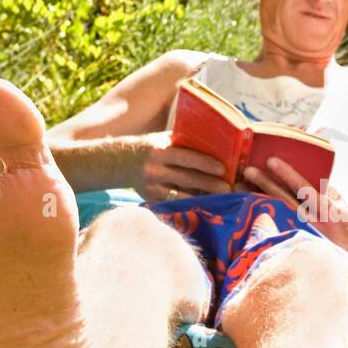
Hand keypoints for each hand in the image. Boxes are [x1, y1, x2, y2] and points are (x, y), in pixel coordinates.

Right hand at [136, 132, 251, 200]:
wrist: (118, 162)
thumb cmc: (151, 148)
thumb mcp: (163, 139)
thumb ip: (184, 141)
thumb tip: (215, 140)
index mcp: (160, 151)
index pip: (186, 157)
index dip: (205, 163)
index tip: (223, 168)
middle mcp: (155, 170)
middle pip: (187, 179)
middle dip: (210, 184)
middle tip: (229, 188)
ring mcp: (152, 187)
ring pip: (182, 196)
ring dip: (203, 199)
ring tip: (222, 200)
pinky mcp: (151, 200)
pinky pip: (174, 205)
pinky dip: (190, 206)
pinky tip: (204, 207)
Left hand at [243, 155, 347, 262]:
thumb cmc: (345, 223)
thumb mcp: (341, 203)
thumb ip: (325, 189)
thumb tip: (310, 171)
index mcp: (329, 209)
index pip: (305, 189)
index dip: (288, 174)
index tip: (271, 160)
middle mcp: (317, 223)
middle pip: (286, 201)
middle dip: (266, 184)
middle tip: (247, 170)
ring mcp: (307, 236)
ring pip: (279, 214)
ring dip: (260, 199)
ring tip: (241, 186)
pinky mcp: (298, 245)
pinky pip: (278, 228)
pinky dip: (263, 216)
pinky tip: (247, 207)